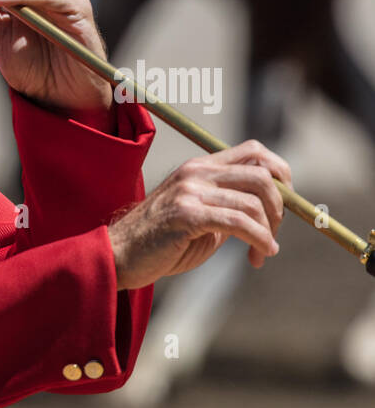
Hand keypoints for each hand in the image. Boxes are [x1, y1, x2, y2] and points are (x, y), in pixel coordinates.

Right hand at [108, 139, 292, 288]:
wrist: (122, 254)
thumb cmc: (164, 240)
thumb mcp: (201, 214)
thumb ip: (229, 205)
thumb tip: (273, 209)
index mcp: (201, 166)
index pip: (255, 152)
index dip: (280, 174)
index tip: (285, 205)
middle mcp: (197, 172)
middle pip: (262, 175)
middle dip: (280, 208)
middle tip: (274, 235)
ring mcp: (190, 191)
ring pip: (253, 202)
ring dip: (269, 232)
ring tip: (263, 252)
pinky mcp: (187, 215)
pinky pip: (238, 222)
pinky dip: (258, 240)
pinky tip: (258, 255)